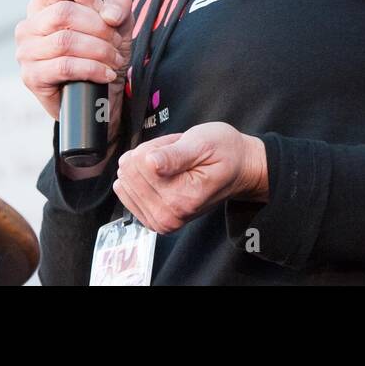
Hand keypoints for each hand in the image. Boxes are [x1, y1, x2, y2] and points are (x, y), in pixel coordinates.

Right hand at [16, 0, 132, 126]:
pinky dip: (93, 69)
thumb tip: (109, 14)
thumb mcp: (119, 24)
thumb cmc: (102, 54)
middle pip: (65, 12)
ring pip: (66, 41)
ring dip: (100, 50)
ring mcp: (26, 51)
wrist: (99, 98)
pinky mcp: (32, 77)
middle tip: (116, 43)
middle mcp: (30, 25)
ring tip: (115, 59)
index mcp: (46, 3)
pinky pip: (65, 66)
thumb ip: (119, 6)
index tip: (105, 10)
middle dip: (100, 28)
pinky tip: (106, 74)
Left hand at [112, 122, 268, 233]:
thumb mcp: (205, 143)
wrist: (238, 170)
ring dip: (145, 167)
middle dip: (149, 156)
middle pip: (130, 172)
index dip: (158, 147)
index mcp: (182, 199)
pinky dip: (142, 179)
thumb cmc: (225, 153)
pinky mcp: (153, 220)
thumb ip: (176, 155)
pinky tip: (163, 175)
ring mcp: (160, 221)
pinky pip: (126, 192)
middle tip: (177, 157)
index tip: (179, 150)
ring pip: (126, 180)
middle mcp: (168, 217)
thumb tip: (150, 162)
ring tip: (173, 166)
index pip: (140, 162)